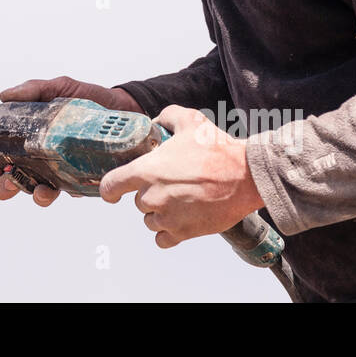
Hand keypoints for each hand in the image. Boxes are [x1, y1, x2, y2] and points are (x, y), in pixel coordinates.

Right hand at [0, 76, 143, 205]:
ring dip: (27, 193)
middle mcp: (37, 156)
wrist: (125, 108)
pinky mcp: (76, 178)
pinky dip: (52, 195)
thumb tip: (4, 96)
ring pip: (31, 191)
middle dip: (1, 184)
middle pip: (7, 178)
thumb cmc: (88, 97)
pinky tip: (55, 190)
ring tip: (34, 188)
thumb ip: (34, 89)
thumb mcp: (60, 87)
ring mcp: (56, 169)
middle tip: (8, 177)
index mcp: (27, 136)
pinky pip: (60, 193)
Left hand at [98, 105, 264, 247]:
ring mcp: (167, 217)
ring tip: (178, 201)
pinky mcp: (184, 232)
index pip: (112, 184)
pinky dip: (167, 232)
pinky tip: (177, 221)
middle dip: (149, 194)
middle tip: (169, 185)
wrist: (246, 176)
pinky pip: (162, 240)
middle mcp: (152, 196)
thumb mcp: (190, 120)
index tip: (112, 193)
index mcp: (148, 170)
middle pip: (137, 202)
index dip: (109, 189)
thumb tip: (156, 122)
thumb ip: (167, 116)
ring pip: (149, 221)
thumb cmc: (217, 148)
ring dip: (158, 213)